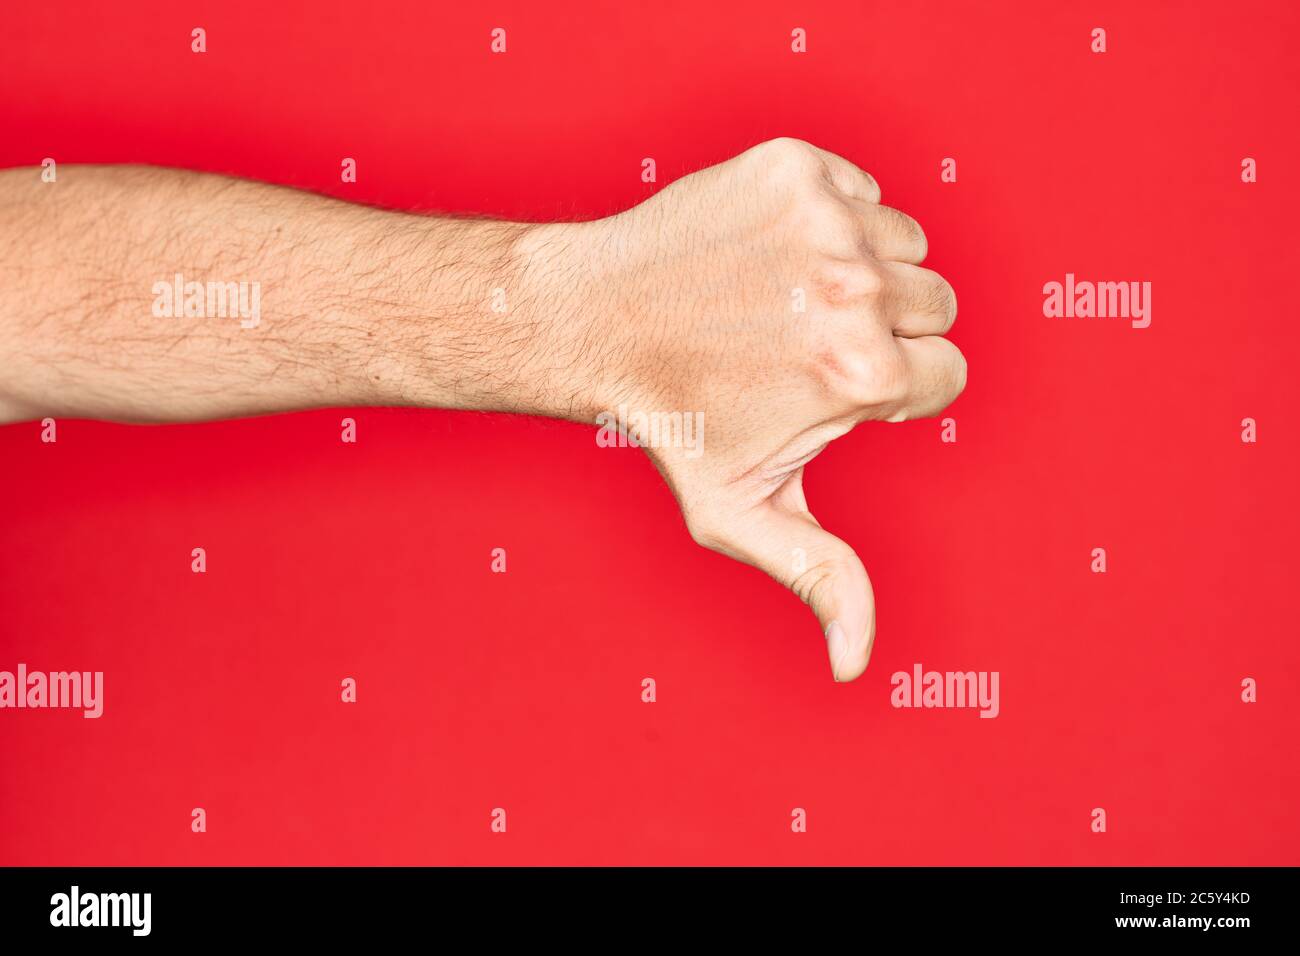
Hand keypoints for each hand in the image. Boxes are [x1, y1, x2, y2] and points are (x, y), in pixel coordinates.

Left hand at [526, 138, 965, 680]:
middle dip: (884, 330)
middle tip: (796, 344)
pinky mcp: (796, 164)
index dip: (888, 388)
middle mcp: (854, 289)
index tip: (819, 387)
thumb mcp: (742, 511)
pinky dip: (833, 217)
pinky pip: (865, 190)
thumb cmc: (669, 422)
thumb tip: (854, 663)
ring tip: (781, 300)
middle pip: (937, 305)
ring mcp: (826, 218)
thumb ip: (818, 578)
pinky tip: (769, 255)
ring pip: (907, 244)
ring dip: (861, 272)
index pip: (946, 375)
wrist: (592, 321)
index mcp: (863, 375)